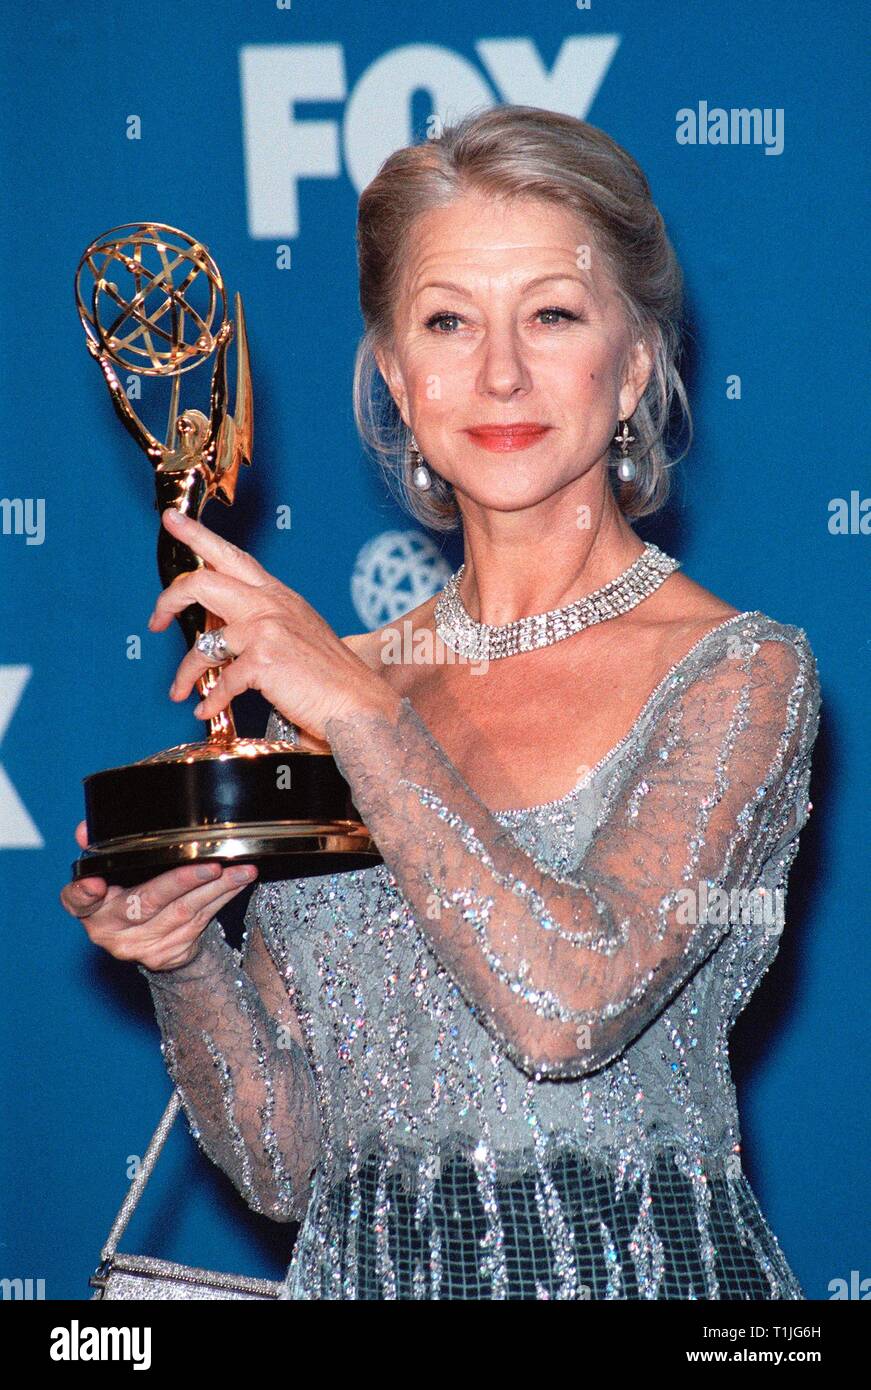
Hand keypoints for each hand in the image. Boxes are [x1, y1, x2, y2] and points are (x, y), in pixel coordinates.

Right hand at [60, 820, 257, 970]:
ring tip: (240, 869)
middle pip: (146, 903)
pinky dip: (224, 897)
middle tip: (209, 865)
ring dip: (217, 888)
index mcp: (90, 908)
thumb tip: (85, 829)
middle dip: (180, 882)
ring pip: (183, 912)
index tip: (94, 884)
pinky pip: (202, 920)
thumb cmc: (129, 893)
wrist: (150, 940)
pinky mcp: (169, 953)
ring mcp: (141, 945)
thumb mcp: (113, 874)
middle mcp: (111, 930)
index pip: (77, 900)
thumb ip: (103, 851)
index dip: (83, 893)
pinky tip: (239, 881)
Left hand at [147, 507, 397, 741]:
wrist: (360, 704)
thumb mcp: (297, 634)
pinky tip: (205, 709)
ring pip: (202, 643)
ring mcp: (267, 629)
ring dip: (185, 672)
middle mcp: (271, 604)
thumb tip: (221, 635)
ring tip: (180, 689)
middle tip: (156, 619)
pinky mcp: (264, 660)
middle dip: (168, 599)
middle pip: (202, 582)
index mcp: (278, 595)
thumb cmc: (330, 678)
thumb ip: (262, 624)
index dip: (196, 535)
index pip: (231, 555)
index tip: (171, 521)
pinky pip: (220, 681)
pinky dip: (209, 700)